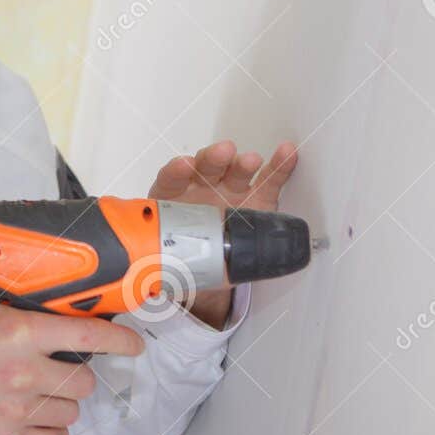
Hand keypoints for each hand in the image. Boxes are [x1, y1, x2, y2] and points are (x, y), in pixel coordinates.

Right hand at [0, 296, 143, 434]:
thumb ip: (16, 306)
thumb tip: (51, 299)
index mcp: (19, 333)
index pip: (91, 336)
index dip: (120, 341)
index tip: (132, 344)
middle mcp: (24, 372)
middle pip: (85, 381)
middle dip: (75, 377)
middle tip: (55, 373)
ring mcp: (16, 409)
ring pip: (71, 412)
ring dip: (60, 404)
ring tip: (34, 397)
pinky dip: (49, 432)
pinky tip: (31, 420)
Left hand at [149, 139, 299, 326]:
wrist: (206, 259)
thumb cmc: (183, 249)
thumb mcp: (168, 258)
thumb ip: (161, 263)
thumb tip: (147, 282)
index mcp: (175, 198)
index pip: (172, 179)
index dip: (177, 171)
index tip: (184, 166)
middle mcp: (202, 188)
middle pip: (205, 169)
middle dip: (213, 160)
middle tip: (222, 153)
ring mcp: (230, 191)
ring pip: (235, 171)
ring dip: (242, 164)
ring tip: (250, 161)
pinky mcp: (257, 198)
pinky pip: (269, 180)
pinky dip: (279, 166)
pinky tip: (286, 153)